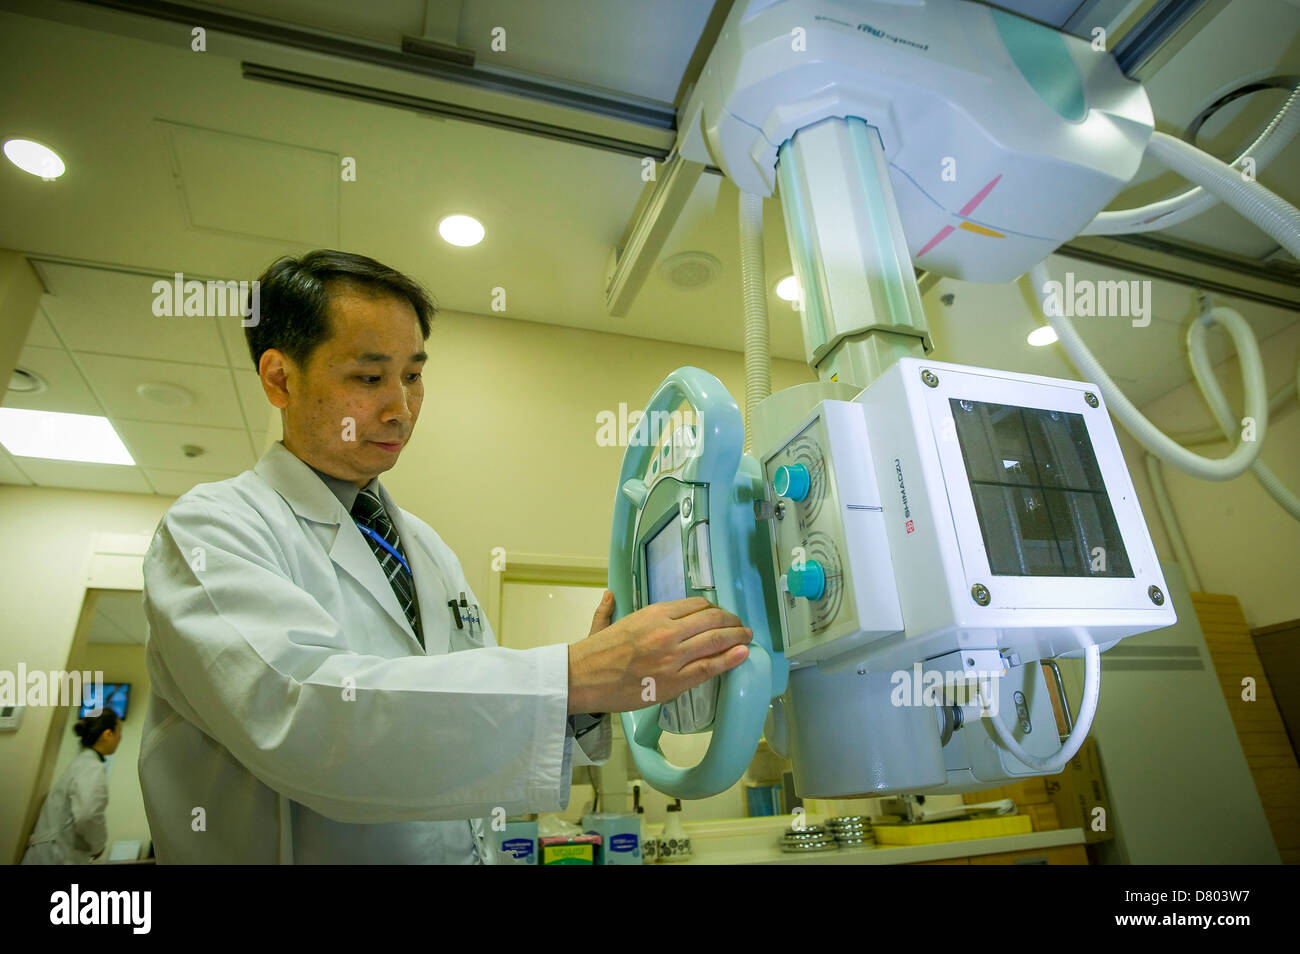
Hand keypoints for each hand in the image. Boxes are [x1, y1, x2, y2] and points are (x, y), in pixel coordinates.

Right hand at [568, 595, 750, 714]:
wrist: (582, 678)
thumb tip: (609, 595)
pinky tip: (742, 654)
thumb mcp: (603, 621)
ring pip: (716, 640)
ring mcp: (673, 656)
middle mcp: (667, 630)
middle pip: (712, 619)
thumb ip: (609, 607)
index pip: (696, 605)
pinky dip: (729, 659)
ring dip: (737, 638)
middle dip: (731, 621)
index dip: (714, 609)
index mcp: (653, 613)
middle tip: (740, 626)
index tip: (720, 614)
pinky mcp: (675, 680)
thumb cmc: (592, 653)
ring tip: (746, 638)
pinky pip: (710, 667)